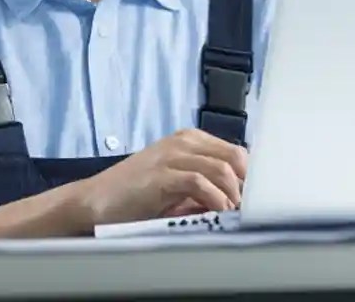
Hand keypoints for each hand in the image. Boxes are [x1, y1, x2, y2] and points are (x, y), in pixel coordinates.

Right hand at [69, 128, 247, 226]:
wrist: (96, 201)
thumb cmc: (136, 195)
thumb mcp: (177, 185)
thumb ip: (206, 185)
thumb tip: (240, 199)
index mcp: (190, 140)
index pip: (236, 151)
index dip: (252, 176)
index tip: (258, 198)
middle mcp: (183, 142)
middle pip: (236, 156)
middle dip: (248, 184)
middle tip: (250, 207)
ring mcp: (172, 156)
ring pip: (222, 168)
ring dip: (234, 195)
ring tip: (235, 215)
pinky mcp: (162, 175)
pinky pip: (200, 183)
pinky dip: (216, 200)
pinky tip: (218, 213)